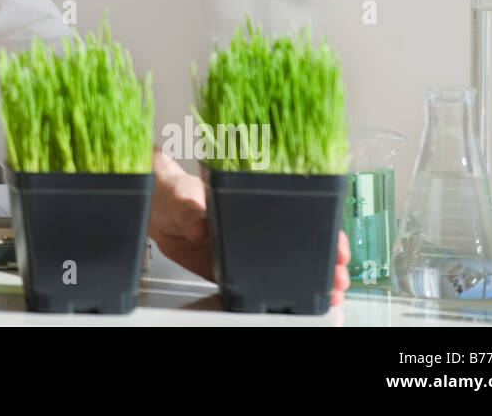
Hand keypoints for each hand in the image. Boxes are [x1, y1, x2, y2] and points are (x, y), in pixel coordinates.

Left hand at [149, 150, 351, 306]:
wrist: (152, 208)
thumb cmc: (172, 189)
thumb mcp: (183, 193)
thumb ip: (191, 209)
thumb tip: (200, 225)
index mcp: (251, 201)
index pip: (298, 213)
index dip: (324, 229)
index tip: (339, 247)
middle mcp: (252, 226)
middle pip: (298, 244)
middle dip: (324, 262)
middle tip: (339, 279)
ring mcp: (242, 248)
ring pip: (282, 266)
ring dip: (306, 280)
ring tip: (327, 294)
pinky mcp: (227, 267)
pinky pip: (253, 282)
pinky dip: (272, 293)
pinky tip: (287, 302)